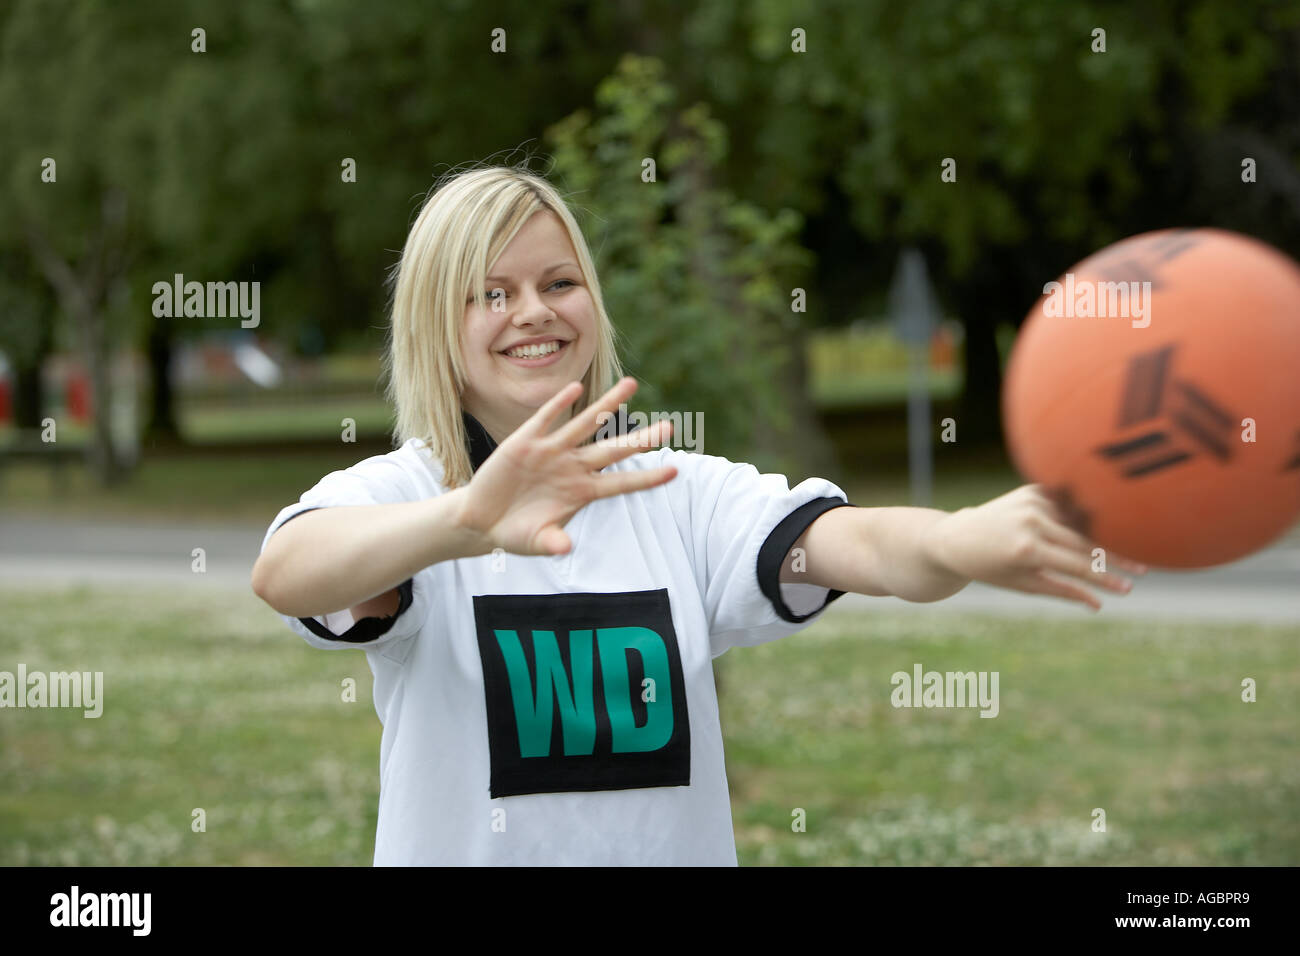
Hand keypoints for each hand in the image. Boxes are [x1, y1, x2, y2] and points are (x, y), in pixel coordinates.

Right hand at [456, 377, 676, 556]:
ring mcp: (550, 452)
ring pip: (585, 423)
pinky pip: (545, 419)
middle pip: (612, 449)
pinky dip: (559, 404)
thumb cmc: (516, 533)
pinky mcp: (524, 442)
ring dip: (608, 405)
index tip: (674, 471)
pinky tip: (576, 389)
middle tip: (670, 427)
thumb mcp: (535, 542)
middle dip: (640, 439)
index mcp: (582, 492)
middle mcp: (572, 468)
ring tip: (631, 384)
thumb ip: (551, 542)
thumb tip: (565, 547)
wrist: (481, 520)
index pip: (621, 483)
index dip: (646, 478)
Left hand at [924, 484, 1147, 610]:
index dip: (1105, 578)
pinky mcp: (1032, 490)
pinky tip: (1096, 523)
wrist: (956, 537)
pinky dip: (1079, 517)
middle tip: (1144, 570)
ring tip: (1131, 548)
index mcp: (1026, 549)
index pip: (1076, 566)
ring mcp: (1032, 501)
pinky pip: (1065, 506)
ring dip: (1102, 536)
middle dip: (1115, 558)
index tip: (1130, 589)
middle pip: (1084, 542)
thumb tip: (1098, 604)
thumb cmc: (989, 568)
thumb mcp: (1023, 585)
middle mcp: (1030, 521)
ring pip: (1078, 523)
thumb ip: (1061, 591)